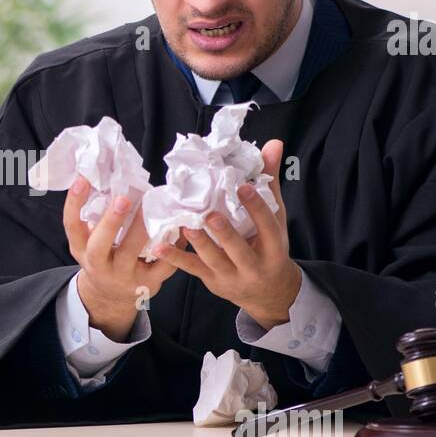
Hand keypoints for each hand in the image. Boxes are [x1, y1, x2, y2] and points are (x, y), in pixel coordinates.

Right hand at [63, 176, 177, 340]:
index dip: (74, 203)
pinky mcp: (148, 283)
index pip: (72, 226)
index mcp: (82, 249)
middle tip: (123, 198)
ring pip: (132, 253)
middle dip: (111, 221)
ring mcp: (123, 276)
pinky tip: (179, 227)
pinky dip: (173, 245)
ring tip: (155, 207)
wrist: (112, 296)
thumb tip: (108, 177)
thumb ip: (96, 218)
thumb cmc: (104, 258)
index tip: (82, 179)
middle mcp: (98, 265)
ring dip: (144, 229)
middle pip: (99, 245)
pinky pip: (163, 264)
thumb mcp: (90, 242)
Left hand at [154, 139, 300, 328]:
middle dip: (225, 234)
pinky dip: (175, 257)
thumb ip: (270, 182)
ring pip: (213, 260)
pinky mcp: (212, 281)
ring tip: (185, 226)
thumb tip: (273, 143)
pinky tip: (160, 246)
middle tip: (211, 215)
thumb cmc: (269, 246)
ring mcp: (232, 276)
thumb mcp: (275, 218)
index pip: (268, 225)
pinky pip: (192, 269)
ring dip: (199, 243)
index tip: (243, 187)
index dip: (256, 207)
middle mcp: (255, 265)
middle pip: (239, 248)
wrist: (268, 293)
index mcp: (275, 247)